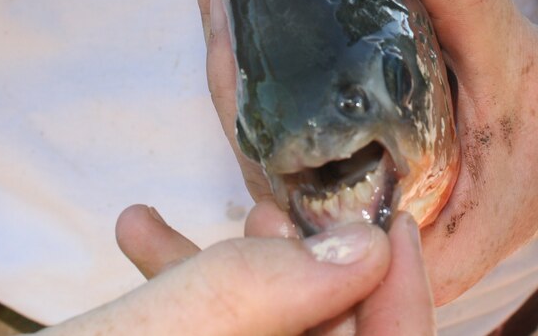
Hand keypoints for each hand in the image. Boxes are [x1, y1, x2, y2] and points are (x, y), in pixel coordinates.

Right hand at [76, 203, 433, 334]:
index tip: (392, 222)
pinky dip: (182, 308)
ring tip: (172, 230)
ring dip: (223, 284)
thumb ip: (284, 285)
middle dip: (295, 276)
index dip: (403, 296)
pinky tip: (134, 247)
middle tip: (259, 215)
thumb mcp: (188, 322)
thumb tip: (367, 249)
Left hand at [195, 0, 537, 305]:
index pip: (283, 167)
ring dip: (236, 31)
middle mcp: (354, 228)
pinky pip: (286, 108)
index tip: (220, 1)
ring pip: (264, 118)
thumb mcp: (518, 57)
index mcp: (394, 236)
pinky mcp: (347, 160)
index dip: (240, 88)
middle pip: (257, 132)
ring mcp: (344, 194)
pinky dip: (265, 44)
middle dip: (226, 34)